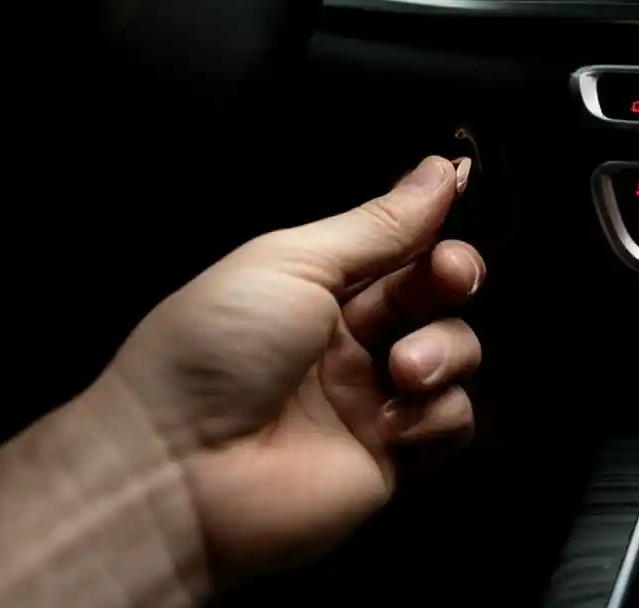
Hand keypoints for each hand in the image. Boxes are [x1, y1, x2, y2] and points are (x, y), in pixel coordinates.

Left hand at [102, 155, 482, 580]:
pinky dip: (435, 414)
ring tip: (401, 369)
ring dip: (444, 349)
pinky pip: (451, 420)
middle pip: (435, 290)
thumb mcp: (291, 263)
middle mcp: (349, 335)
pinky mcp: (392, 458)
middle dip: (454, 274)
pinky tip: (389, 423)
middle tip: (449, 276)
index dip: (433, 223)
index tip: (463, 195)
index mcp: (316, 282)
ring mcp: (372, 396)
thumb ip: (377, 224)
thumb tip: (442, 168)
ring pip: (455, 350)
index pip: (397, 242)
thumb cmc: (216, 349)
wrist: (176, 471)